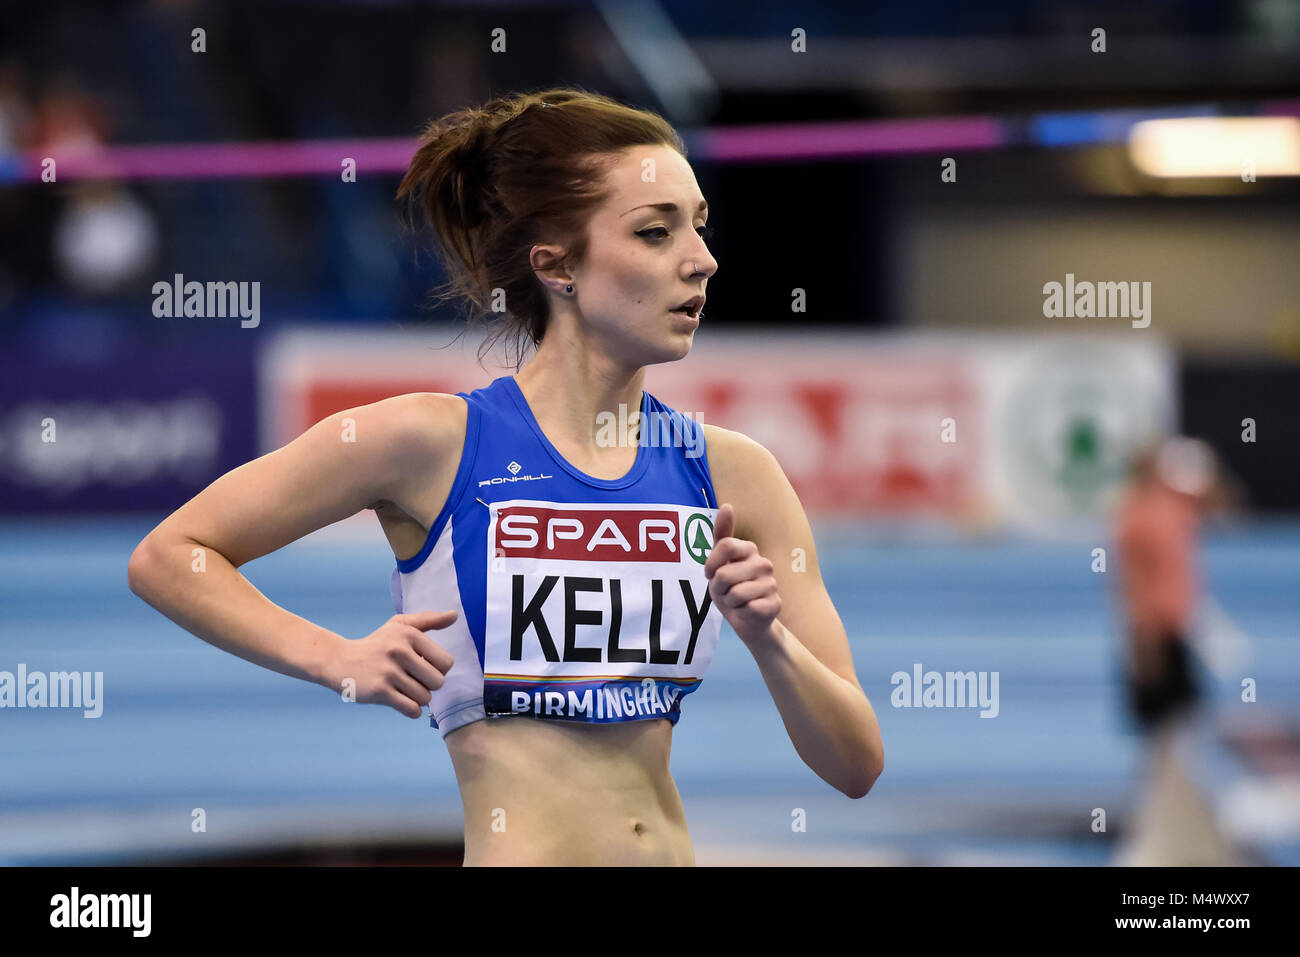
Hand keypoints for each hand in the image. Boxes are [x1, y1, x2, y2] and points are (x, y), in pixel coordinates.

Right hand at [321, 610, 456, 718]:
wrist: (339, 660)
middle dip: (428, 685)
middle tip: (412, 680)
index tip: (422, 667)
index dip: (438, 669)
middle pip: (438, 682)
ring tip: (403, 689)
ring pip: (425, 698)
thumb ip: (428, 620)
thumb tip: (454, 616)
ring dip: (417, 698)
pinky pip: (412, 709)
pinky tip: (400, 700)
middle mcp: (400, 651)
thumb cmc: (376, 644)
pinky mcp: (379, 691)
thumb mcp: (399, 626)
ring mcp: (389, 672)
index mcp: (409, 634)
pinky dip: (411, 710)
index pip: (446, 663)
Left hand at [703, 503, 780, 644]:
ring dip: (729, 602)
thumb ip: (722, 534)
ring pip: (735, 593)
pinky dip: (741, 614)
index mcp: (750, 549)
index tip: (711, 573)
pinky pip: (747, 608)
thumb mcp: (720, 561)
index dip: (711, 564)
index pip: (724, 545)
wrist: (748, 620)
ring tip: (736, 602)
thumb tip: (728, 505)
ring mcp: (771, 584)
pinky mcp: (775, 604)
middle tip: (726, 592)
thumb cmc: (730, 588)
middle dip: (718, 588)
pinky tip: (747, 612)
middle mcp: (764, 563)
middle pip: (724, 573)